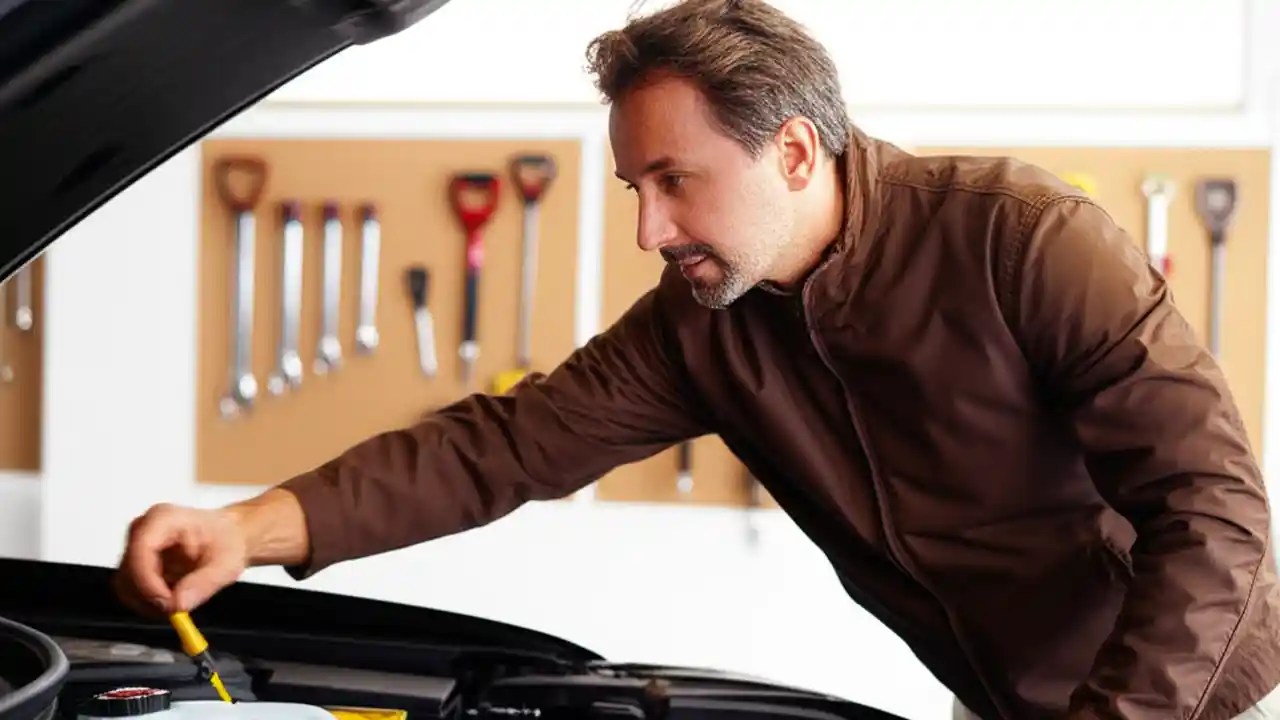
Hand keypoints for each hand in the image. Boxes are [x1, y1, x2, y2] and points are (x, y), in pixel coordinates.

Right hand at [113, 502, 248, 617]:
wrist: (226, 537)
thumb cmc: (226, 542)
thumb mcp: (227, 563)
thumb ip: (203, 583)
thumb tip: (178, 604)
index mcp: (164, 519)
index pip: (141, 549)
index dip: (148, 581)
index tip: (168, 603)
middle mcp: (142, 530)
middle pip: (128, 572)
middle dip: (150, 597)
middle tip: (177, 610)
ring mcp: (134, 548)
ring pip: (126, 586)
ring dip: (150, 603)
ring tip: (180, 601)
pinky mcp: (134, 565)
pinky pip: (131, 592)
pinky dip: (150, 603)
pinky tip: (173, 598)